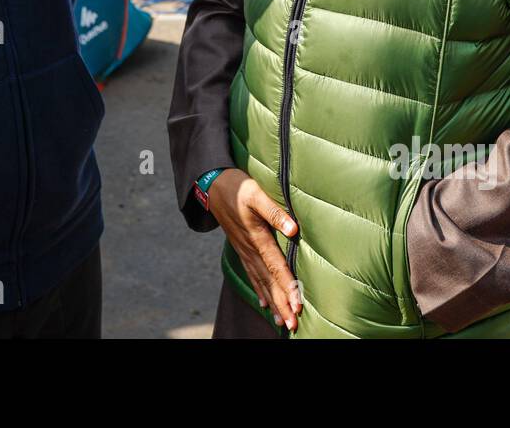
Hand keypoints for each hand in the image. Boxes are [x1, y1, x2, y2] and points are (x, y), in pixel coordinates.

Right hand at [207, 168, 301, 330]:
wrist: (212, 184)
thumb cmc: (236, 187)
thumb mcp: (255, 193)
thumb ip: (274, 212)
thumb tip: (292, 230)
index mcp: (257, 236)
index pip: (276, 267)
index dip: (287, 287)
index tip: (297, 306)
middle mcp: (250, 248)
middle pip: (268, 281)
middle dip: (281, 303)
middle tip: (292, 325)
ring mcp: (244, 249)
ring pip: (260, 281)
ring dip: (272, 301)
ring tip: (280, 321)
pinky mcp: (241, 247)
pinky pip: (251, 273)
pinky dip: (258, 289)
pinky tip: (264, 303)